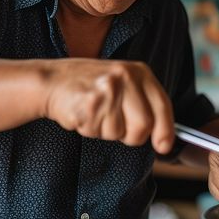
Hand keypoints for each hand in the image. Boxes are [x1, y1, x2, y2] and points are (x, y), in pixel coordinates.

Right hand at [43, 59, 174, 153]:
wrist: (52, 80)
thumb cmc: (90, 86)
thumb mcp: (124, 85)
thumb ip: (145, 105)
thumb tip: (165, 140)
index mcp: (139, 72)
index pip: (162, 106)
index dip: (165, 130)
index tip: (163, 146)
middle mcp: (126, 77)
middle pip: (144, 125)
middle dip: (131, 135)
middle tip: (114, 124)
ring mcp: (108, 88)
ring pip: (119, 132)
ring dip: (106, 131)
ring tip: (96, 113)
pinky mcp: (90, 102)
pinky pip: (98, 132)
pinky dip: (90, 130)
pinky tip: (84, 113)